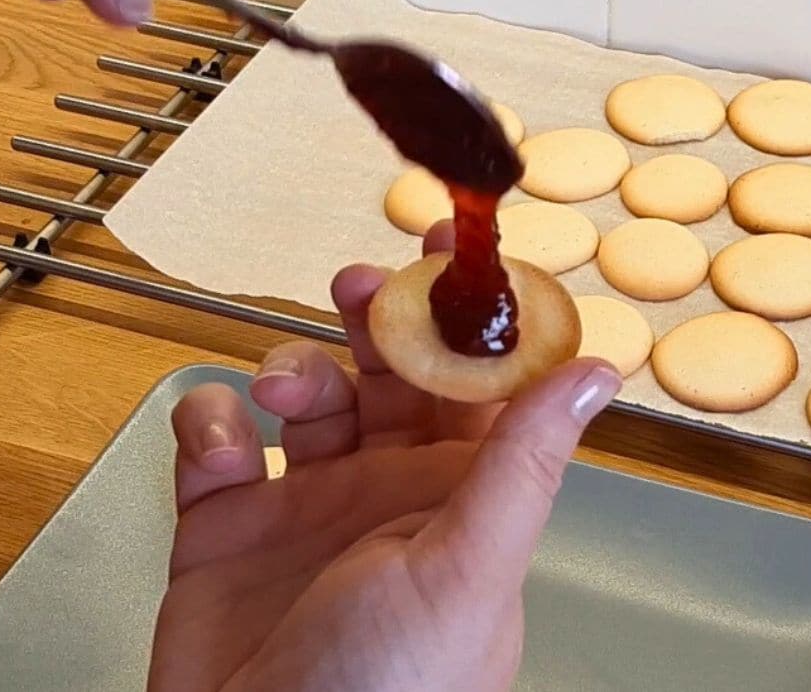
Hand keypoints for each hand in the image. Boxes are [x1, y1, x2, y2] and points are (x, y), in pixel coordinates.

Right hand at [150, 227, 621, 691]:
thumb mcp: (466, 567)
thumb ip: (523, 464)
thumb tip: (598, 373)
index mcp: (459, 493)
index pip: (476, 377)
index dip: (467, 307)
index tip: (450, 243)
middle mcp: (386, 488)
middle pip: (386, 368)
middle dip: (375, 317)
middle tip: (358, 288)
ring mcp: (305, 503)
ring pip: (305, 390)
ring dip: (294, 365)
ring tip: (285, 387)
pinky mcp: (226, 524)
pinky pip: (217, 441)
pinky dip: (212, 422)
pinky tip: (221, 444)